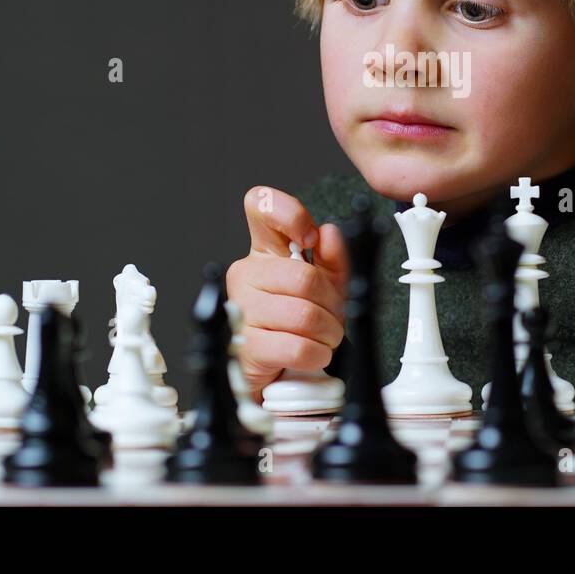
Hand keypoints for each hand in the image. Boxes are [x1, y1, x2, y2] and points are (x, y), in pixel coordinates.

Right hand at [226, 186, 349, 400]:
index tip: (310, 237)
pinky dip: (317, 354)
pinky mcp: (246, 346)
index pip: (260, 205)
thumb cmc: (296, 320)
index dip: (289, 214)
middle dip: (332, 303)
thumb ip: (333, 257)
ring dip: (328, 332)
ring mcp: (241, 309)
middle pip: (304, 277)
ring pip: (304, 316)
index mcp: (264, 251)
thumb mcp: (325, 284)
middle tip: (333, 314)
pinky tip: (313, 352)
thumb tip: (329, 234)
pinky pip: (297, 347)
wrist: (274, 367)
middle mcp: (246, 274)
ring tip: (324, 336)